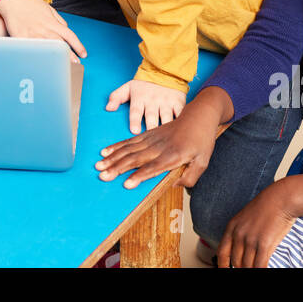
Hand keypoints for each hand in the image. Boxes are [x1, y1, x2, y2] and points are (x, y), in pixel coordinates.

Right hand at [0, 0, 85, 58]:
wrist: (13, 0)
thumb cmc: (31, 4)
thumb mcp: (49, 9)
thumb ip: (59, 21)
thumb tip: (66, 29)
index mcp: (52, 23)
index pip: (70, 35)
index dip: (78, 45)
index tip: (83, 54)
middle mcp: (44, 30)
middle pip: (60, 45)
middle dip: (69, 56)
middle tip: (76, 64)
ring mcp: (33, 35)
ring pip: (47, 49)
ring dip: (55, 58)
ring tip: (61, 66)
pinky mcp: (22, 39)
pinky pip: (31, 50)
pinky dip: (37, 57)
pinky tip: (41, 64)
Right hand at [95, 91, 221, 188]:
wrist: (199, 116)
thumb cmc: (201, 141)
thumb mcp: (203, 162)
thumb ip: (189, 177)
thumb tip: (172, 185)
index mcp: (174, 155)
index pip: (154, 168)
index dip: (140, 176)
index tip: (126, 184)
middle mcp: (160, 147)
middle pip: (135, 158)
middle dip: (118, 167)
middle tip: (103, 175)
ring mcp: (152, 138)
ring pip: (129, 149)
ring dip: (113, 158)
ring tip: (99, 165)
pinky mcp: (148, 133)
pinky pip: (130, 140)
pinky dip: (116, 146)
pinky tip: (105, 151)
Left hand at [107, 79, 185, 134]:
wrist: (163, 71)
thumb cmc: (144, 84)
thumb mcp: (128, 87)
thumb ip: (116, 97)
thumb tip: (108, 108)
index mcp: (140, 98)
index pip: (135, 111)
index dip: (134, 121)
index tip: (134, 131)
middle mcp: (153, 100)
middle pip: (151, 117)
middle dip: (151, 128)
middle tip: (151, 140)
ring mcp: (166, 102)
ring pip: (166, 117)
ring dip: (166, 128)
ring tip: (166, 140)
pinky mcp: (178, 102)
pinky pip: (180, 113)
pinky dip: (180, 121)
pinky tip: (181, 131)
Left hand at [217, 180, 299, 268]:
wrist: (280, 199)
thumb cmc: (267, 206)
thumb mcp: (246, 216)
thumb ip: (240, 230)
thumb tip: (240, 246)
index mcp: (232, 227)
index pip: (222, 252)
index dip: (222, 265)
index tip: (225, 270)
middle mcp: (238, 234)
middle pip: (236, 262)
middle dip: (240, 269)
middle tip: (246, 270)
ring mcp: (250, 240)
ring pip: (247, 266)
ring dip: (251, 271)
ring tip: (256, 270)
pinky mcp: (264, 244)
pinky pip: (259, 265)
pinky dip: (260, 271)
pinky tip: (263, 271)